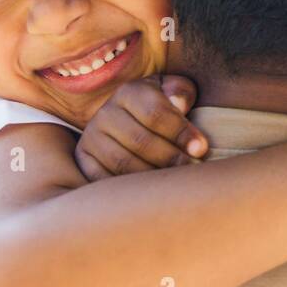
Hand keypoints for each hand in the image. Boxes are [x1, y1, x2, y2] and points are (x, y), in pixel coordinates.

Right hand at [74, 75, 209, 180]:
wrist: (127, 120)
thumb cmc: (162, 107)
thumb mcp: (173, 92)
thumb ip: (180, 93)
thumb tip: (179, 105)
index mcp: (128, 93)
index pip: (155, 113)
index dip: (180, 132)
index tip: (201, 148)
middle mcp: (105, 114)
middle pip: (140, 141)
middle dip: (171, 157)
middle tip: (193, 169)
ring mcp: (91, 140)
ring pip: (123, 164)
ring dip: (154, 177)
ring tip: (177, 183)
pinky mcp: (85, 163)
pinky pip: (106, 181)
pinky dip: (130, 190)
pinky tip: (153, 193)